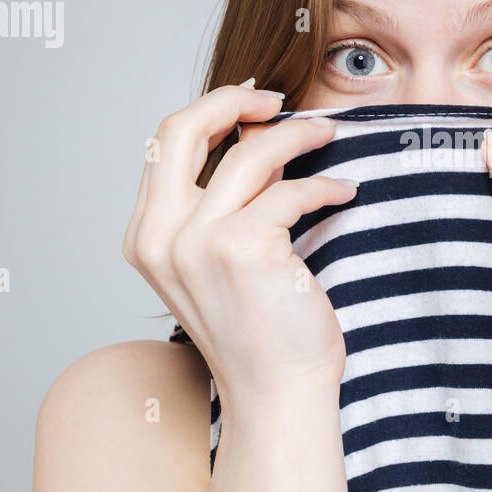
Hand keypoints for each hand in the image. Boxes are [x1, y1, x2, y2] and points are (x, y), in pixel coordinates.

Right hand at [122, 83, 357, 401]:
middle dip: (233, 98)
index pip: (164, 144)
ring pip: (249, 153)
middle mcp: (160, 238)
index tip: (252, 104)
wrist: (278, 394)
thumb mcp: (216, 261)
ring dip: (297, 135)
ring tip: (329, 136)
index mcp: (145, 238)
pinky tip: (345, 191)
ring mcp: (197, 243)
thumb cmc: (260, 332)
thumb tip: (254, 137)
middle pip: (182, 128)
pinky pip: (291, 191)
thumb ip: (216, 205)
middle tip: (278, 98)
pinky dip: (325, 184)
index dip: (210, 111)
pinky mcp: (243, 249)